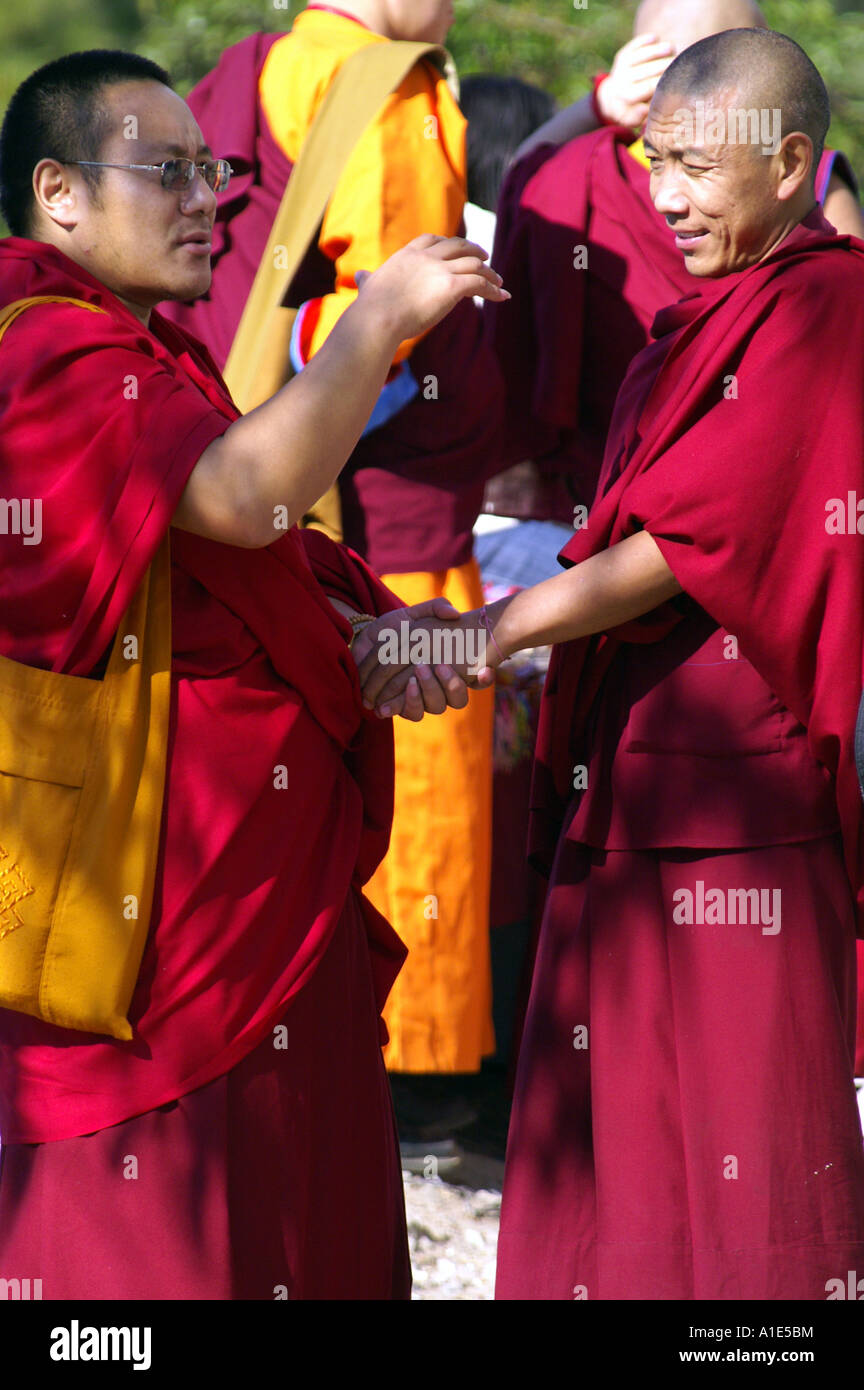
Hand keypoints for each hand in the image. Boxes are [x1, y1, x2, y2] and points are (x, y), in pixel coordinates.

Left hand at [354, 604, 502, 714]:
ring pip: (436, 706)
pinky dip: (408, 703)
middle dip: (452, 685)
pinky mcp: (401, 703)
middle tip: (442, 666)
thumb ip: (437, 608)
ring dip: (432, 691)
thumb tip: (454, 613)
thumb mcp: (417, 613)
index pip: (477, 678)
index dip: (484, 678)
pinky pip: (412, 712)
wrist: (367, 639)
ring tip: (417, 677)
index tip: (485, 670)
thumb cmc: (396, 626)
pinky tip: (408, 688)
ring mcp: (421, 695)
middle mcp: (438, 684)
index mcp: (449, 665)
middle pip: (458, 698)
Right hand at [355, 235, 509, 344]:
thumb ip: (367, 279)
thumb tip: (359, 276)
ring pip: (474, 264)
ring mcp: (440, 270)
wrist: (376, 320)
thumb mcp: (368, 287)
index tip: (456, 248)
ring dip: (489, 273)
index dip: (447, 243)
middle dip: (474, 250)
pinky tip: (502, 297)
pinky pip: (480, 284)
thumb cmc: (370, 310)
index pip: (431, 240)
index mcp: (407, 255)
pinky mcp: (452, 286)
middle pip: (458, 246)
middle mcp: (426, 257)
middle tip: (486, 258)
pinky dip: (494, 290)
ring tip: (499, 282)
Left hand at [596, 33, 675, 129]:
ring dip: (656, 50)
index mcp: (626, 98)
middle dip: (663, 65)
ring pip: (640, 56)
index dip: (662, 81)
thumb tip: (645, 109)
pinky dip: (644, 41)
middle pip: (645, 70)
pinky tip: (655, 38)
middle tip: (678, 62)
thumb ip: (641, 116)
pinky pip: (633, 46)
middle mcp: (621, 81)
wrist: (614, 100)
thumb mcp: (634, 119)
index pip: (647, 88)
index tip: (676, 78)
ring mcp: (621, 68)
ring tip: (671, 48)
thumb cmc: (632, 111)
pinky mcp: (622, 57)